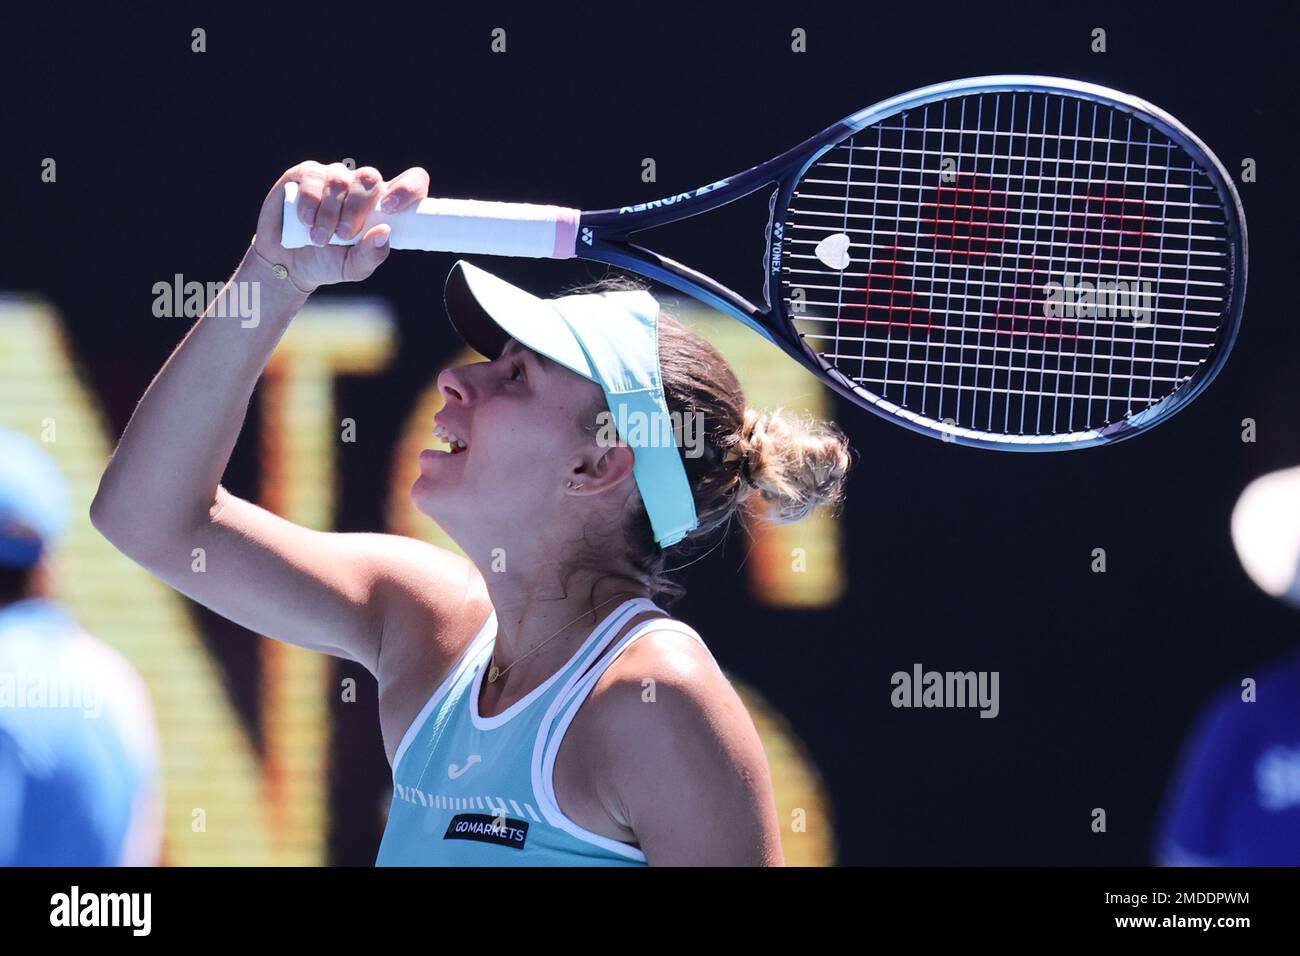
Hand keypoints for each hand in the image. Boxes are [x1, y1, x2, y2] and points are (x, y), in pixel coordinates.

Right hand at [252, 161, 429, 291]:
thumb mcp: (354, 267)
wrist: (289, 264)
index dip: (408, 188)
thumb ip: (372, 253)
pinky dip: (309, 203)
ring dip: (330, 212)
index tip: (390, 209)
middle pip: (370, 179)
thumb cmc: (329, 262)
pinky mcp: (305, 174)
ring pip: (340, 180)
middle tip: (344, 235)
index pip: (411, 181)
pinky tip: (305, 221)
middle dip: (357, 209)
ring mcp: (333, 176)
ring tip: (319, 238)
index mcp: (383, 205)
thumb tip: (384, 231)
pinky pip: (312, 178)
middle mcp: (360, 187)